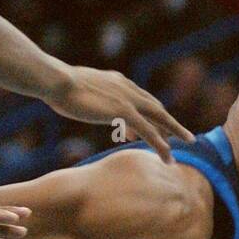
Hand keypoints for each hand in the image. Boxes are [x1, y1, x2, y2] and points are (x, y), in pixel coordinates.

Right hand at [46, 65, 192, 161]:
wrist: (57, 81)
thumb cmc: (59, 87)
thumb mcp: (81, 92)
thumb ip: (93, 100)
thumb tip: (95, 108)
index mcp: (117, 82)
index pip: (140, 99)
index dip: (150, 113)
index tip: (156, 126)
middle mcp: (127, 88)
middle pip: (156, 107)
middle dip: (169, 123)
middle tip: (181, 136)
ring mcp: (127, 99)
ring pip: (158, 119)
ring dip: (173, 134)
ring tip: (181, 148)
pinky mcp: (124, 112)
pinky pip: (149, 131)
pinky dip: (160, 144)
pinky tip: (168, 156)